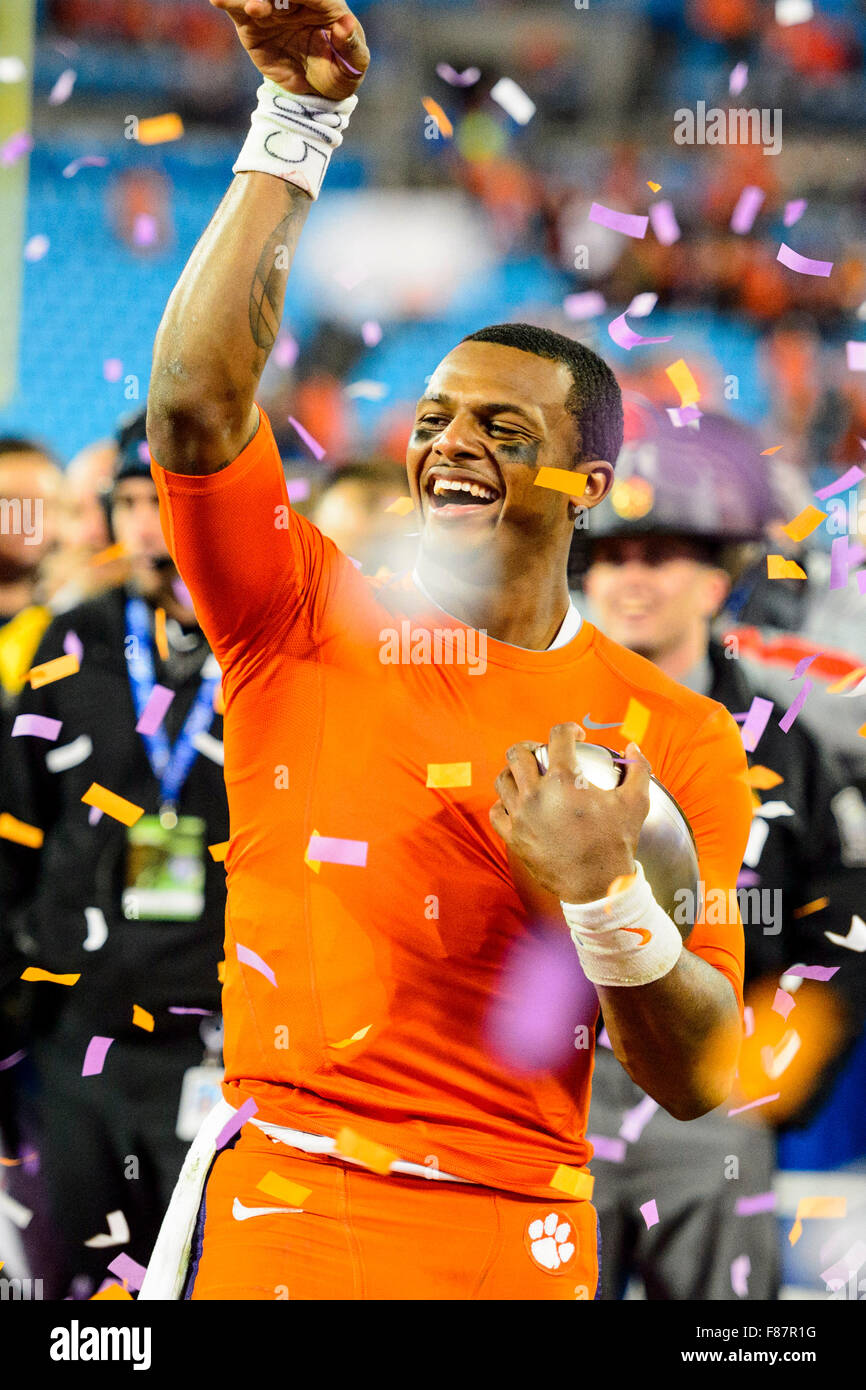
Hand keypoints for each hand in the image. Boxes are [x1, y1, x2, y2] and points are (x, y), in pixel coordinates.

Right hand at [210, 0, 369, 98]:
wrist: (318, 92)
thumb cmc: (341, 71)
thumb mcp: (354, 63)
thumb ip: (352, 46)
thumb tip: (345, 25)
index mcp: (324, 1)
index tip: (288, 1)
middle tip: (257, 5)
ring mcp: (272, 9)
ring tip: (241, 4)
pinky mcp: (252, 23)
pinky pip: (238, 8)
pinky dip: (228, 2)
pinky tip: (218, 0)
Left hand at [489, 723, 650, 903]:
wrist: (597, 886)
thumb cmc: (616, 843)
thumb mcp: (637, 802)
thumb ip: (639, 768)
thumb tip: (633, 746)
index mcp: (564, 779)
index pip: (558, 736)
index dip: (569, 729)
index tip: (576, 735)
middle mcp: (536, 793)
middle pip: (519, 753)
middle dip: (532, 747)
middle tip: (544, 753)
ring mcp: (520, 815)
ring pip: (503, 779)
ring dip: (515, 773)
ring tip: (528, 777)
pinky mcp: (512, 836)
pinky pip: (496, 811)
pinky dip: (504, 804)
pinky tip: (517, 805)